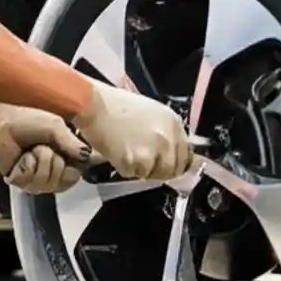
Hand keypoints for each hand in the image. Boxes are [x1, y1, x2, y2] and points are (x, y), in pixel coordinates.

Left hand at [0, 103, 90, 193]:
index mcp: (63, 158)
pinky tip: (23, 156)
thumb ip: (73, 144)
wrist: (6, 117)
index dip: (71, 167)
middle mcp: (50, 171)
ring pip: (46, 183)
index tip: (64, 152)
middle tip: (45, 145)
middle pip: (62, 181)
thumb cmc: (29, 117)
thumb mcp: (57, 128)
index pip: (75, 176)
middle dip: (55, 161)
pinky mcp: (18, 180)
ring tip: (33, 148)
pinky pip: (29, 182)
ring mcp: (34, 178)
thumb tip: (86, 156)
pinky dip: (27, 166)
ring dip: (40, 161)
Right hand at [70, 77, 191, 179]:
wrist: (94, 105)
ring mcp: (153, 151)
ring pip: (153, 174)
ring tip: (125, 151)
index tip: (164, 164)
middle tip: (141, 161)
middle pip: (172, 170)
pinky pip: (134, 175)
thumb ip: (165, 132)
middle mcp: (168, 138)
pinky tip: (116, 152)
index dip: (174, 162)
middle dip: (157, 169)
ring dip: (140, 169)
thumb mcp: (151, 113)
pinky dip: (124, 168)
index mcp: (173, 123)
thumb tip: (173, 154)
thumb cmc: (117, 106)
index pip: (186, 155)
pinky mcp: (136, 162)